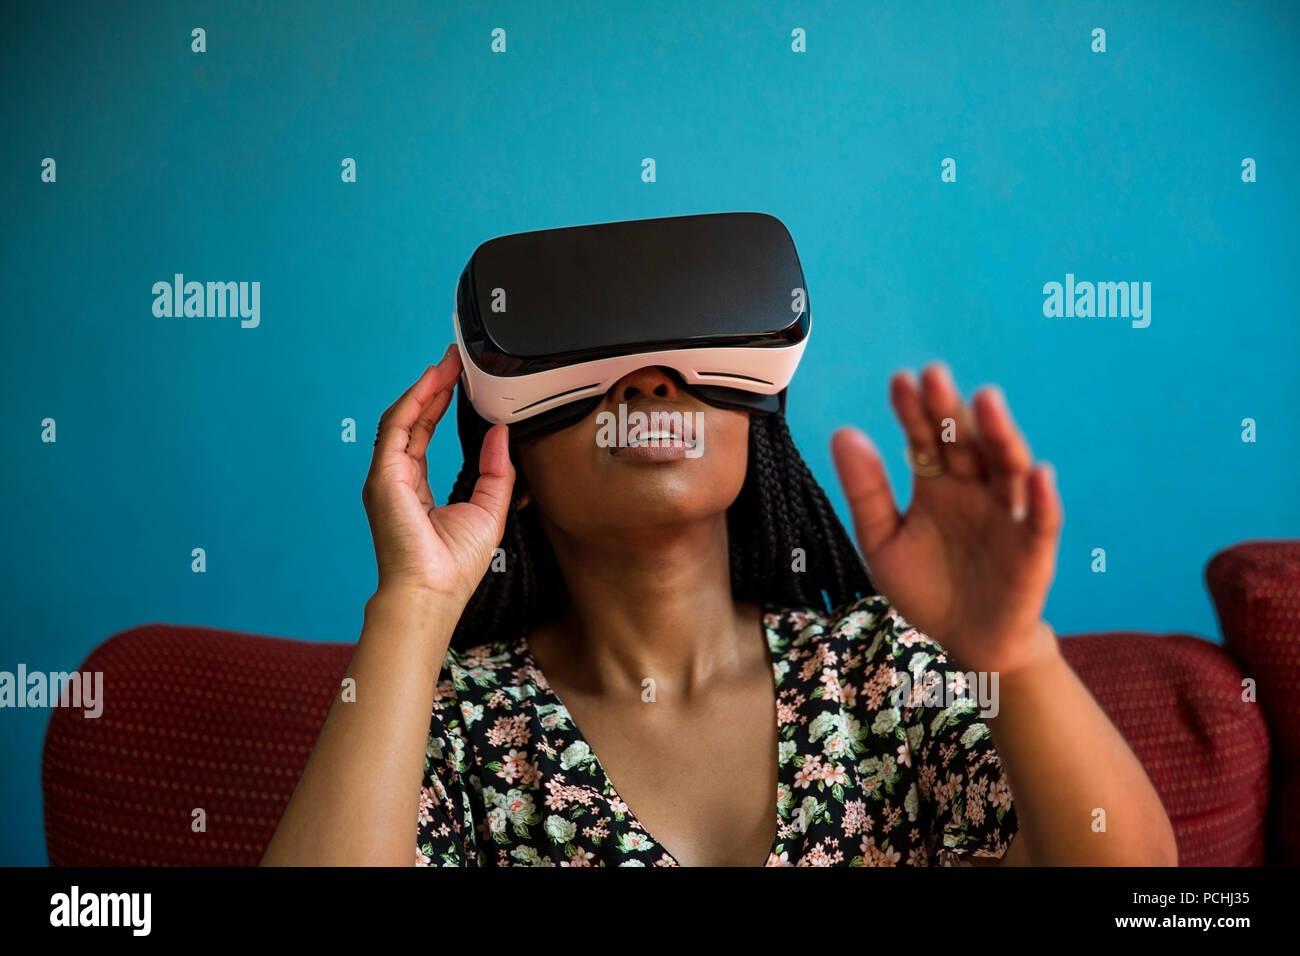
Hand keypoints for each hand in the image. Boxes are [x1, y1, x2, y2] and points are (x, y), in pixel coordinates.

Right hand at [361, 344, 514, 603]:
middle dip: (433, 387)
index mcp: (418, 488)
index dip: (441, 405)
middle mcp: (399, 479)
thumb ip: (496, 469)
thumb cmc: (454, 566)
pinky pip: (397, 428)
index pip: (427, 435)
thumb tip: (500, 432)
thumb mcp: (489, 509)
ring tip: (447, 365)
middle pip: (413, 421)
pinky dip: (414, 402)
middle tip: (455, 361)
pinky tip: (432, 383)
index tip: (461, 382)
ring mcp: (388, 476)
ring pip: (403, 418)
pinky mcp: (385, 477)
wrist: (433, 593)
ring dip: (424, 388)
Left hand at [830, 361, 1061, 676]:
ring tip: (987, 400)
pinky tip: (1036, 474)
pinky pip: (1041, 520)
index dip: (913, 411)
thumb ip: (866, 491)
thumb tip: (843, 433)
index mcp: (936, 485)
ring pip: (1007, 466)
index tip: (899, 381)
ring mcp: (1007, 514)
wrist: (966, 643)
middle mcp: (974, 489)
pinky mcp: (1034, 549)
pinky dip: (1041, 497)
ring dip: (999, 433)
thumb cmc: (926, 588)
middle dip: (951, 409)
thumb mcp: (882, 541)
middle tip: (934, 375)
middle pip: (965, 442)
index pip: (924, 438)